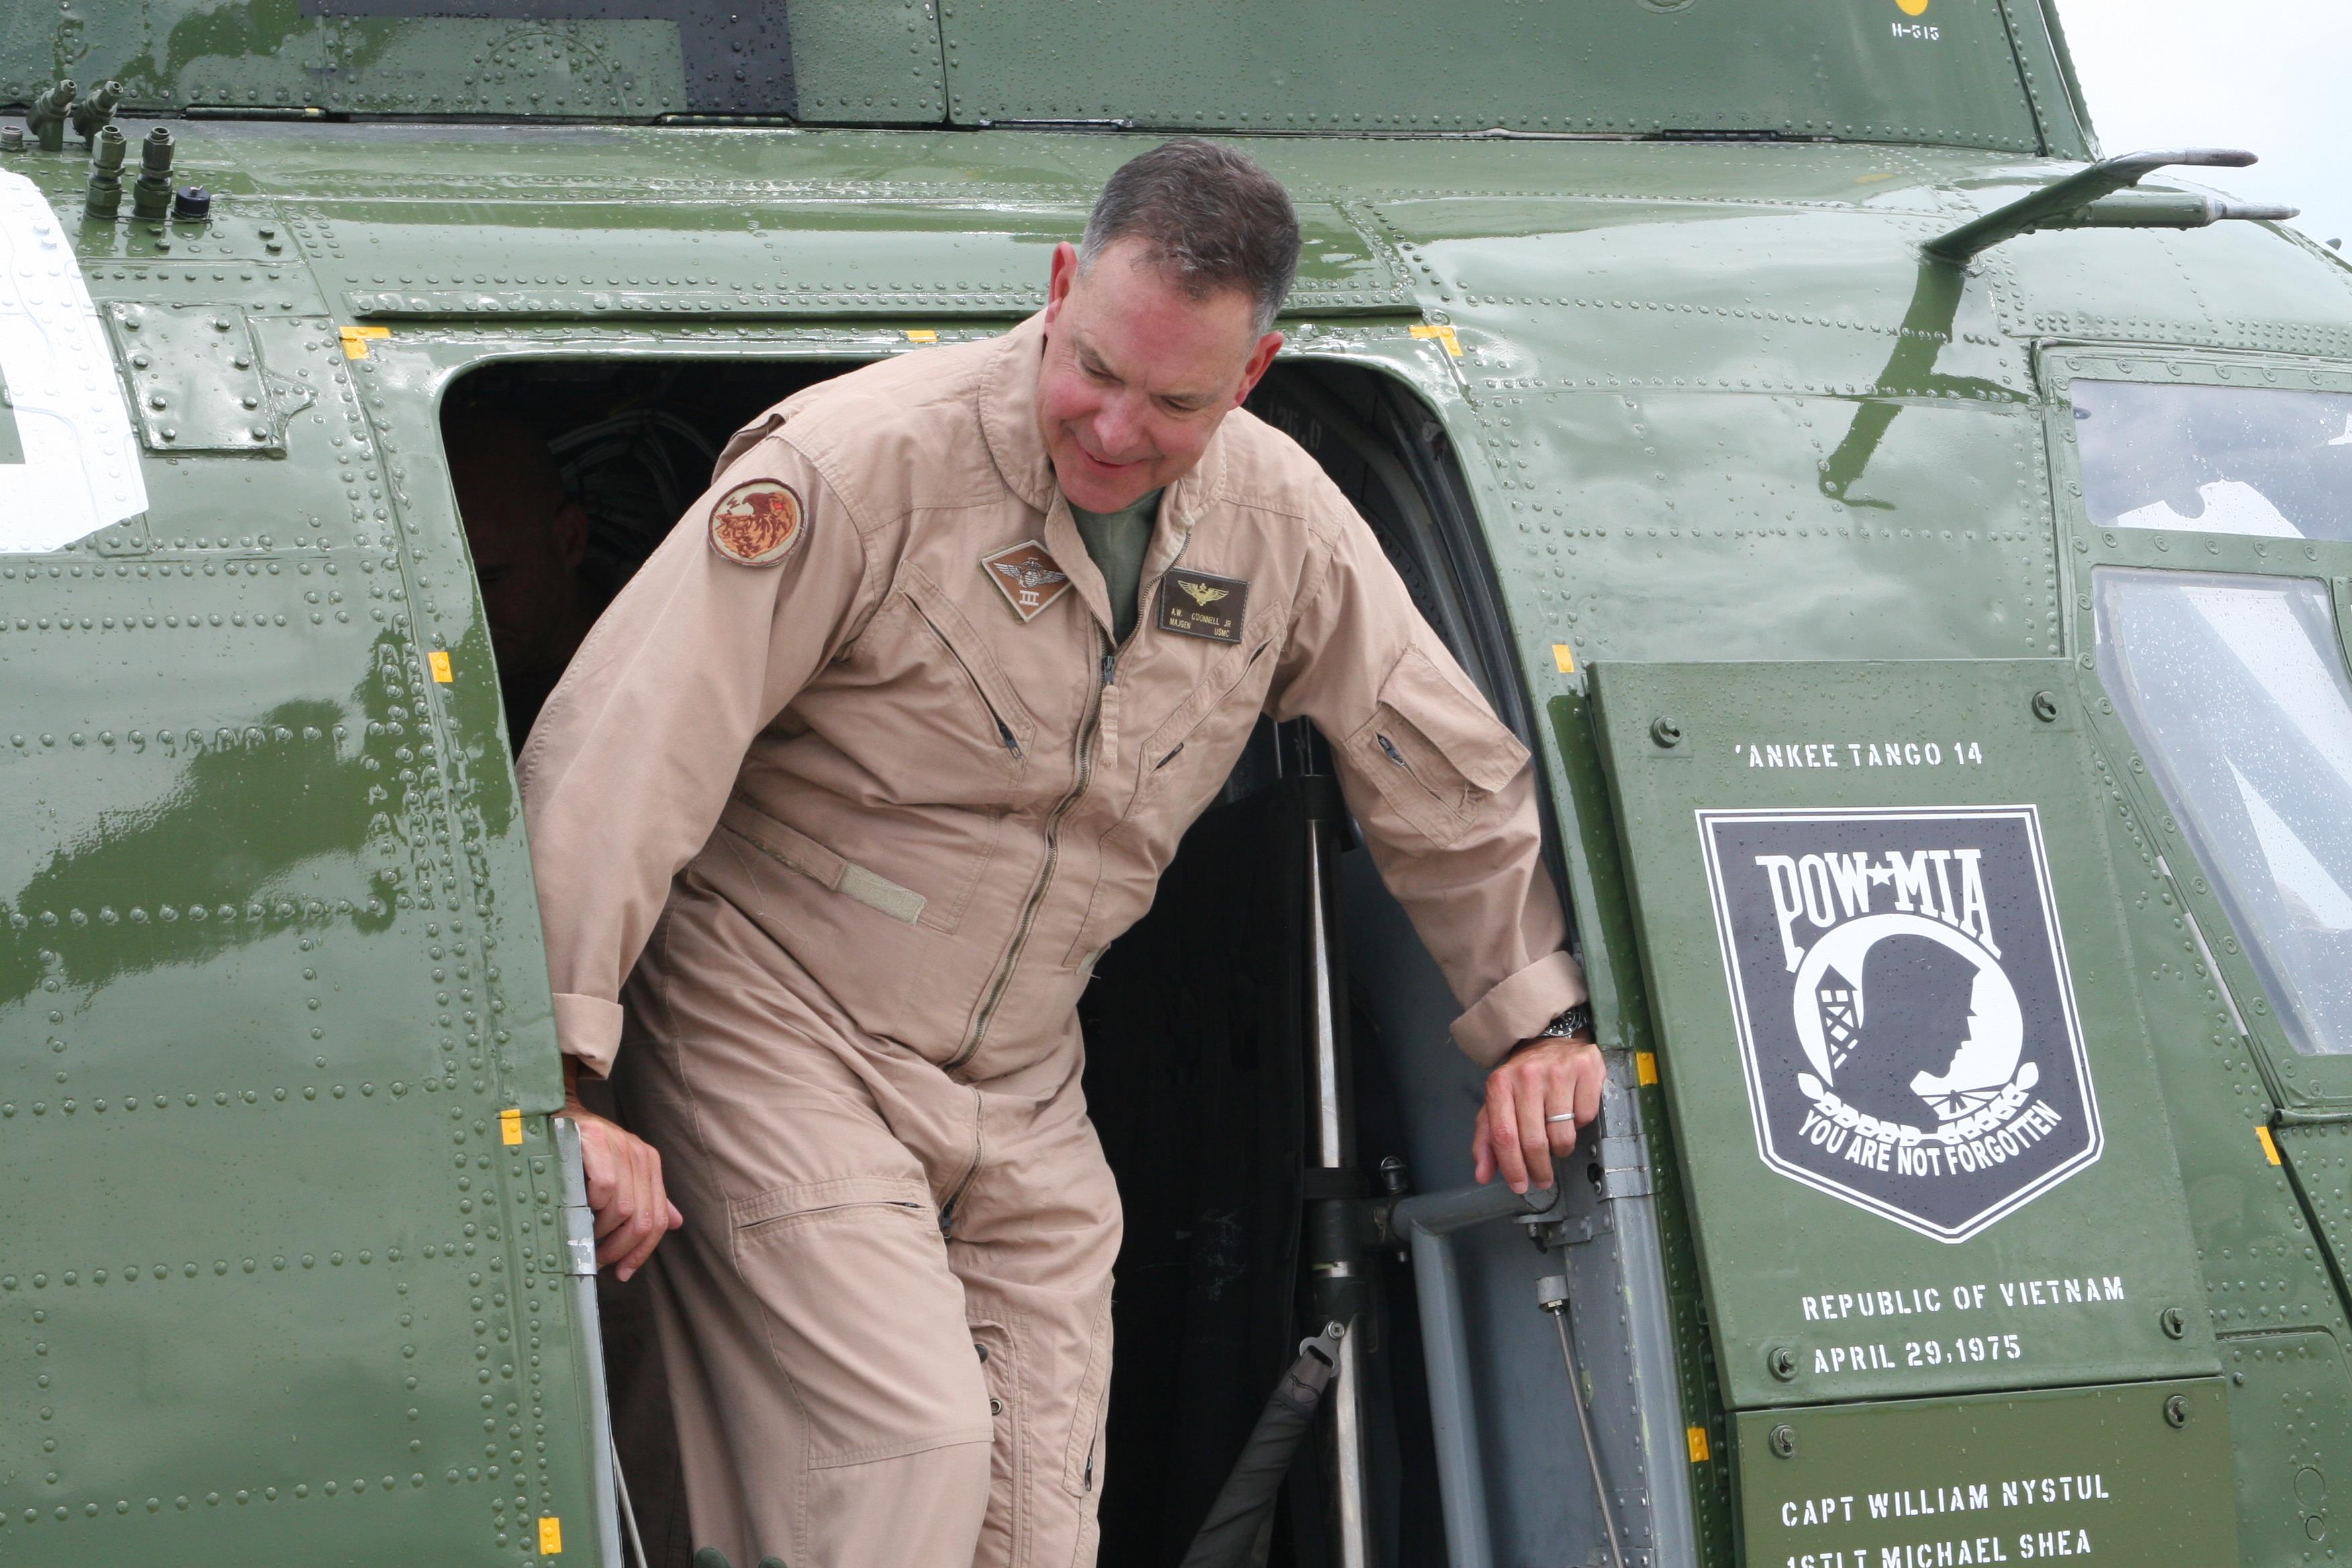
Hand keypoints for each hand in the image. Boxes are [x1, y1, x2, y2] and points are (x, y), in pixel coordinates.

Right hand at [563, 1098, 683, 1280]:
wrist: (556, 1116)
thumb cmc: (584, 1152)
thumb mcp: (619, 1173)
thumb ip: (646, 1197)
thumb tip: (675, 1222)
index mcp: (649, 1164)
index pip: (658, 1218)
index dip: (642, 1251)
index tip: (623, 1272)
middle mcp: (639, 1154)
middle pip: (643, 1218)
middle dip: (620, 1248)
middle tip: (600, 1259)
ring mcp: (618, 1146)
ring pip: (624, 1209)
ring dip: (602, 1232)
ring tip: (586, 1236)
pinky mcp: (595, 1141)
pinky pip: (603, 1188)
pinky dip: (591, 1206)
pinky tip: (579, 1209)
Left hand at [1472, 1035, 1605, 1194]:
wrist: (1552, 1040)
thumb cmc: (1522, 1078)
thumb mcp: (1498, 1103)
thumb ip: (1487, 1139)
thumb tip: (1482, 1175)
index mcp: (1500, 1083)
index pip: (1504, 1135)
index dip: (1512, 1167)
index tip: (1519, 1185)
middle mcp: (1527, 1075)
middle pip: (1533, 1141)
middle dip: (1538, 1169)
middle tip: (1542, 1180)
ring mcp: (1558, 1071)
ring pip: (1562, 1135)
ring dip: (1560, 1148)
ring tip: (1556, 1139)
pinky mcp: (1585, 1069)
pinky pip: (1585, 1117)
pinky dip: (1580, 1124)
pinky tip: (1572, 1112)